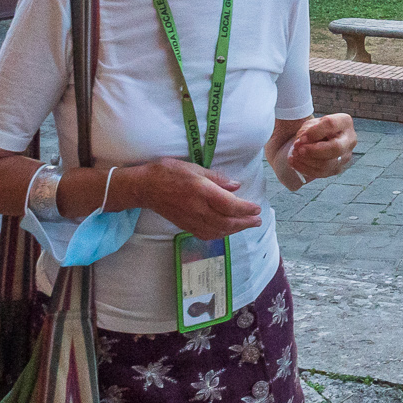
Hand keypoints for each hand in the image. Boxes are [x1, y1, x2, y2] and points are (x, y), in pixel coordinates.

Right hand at [130, 157, 263, 240]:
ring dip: (235, 230)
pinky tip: (226, 230)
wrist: (144, 187)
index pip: (230, 205)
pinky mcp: (185, 226)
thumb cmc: (168, 172)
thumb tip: (236, 186)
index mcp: (202, 191)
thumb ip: (217, 178)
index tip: (257, 208)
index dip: (246, 209)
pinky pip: (206, 234)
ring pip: (218, 230)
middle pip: (227, 221)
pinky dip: (220, 234)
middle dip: (245, 222)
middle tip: (258, 220)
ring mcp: (191, 219)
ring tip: (246, 225)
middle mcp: (198, 208)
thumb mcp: (194, 167)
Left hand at [286, 114, 356, 182]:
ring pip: (328, 164)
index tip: (301, 138)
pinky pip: (322, 173)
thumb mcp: (311, 124)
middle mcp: (350, 140)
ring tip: (294, 154)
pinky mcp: (337, 168)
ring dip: (307, 160)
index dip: (314, 133)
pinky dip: (305, 169)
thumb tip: (300, 144)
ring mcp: (345, 156)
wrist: (320, 139)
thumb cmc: (317, 129)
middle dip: (314, 151)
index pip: (331, 125)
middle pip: (336, 148)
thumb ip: (307, 132)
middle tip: (299, 149)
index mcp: (344, 122)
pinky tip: (294, 162)